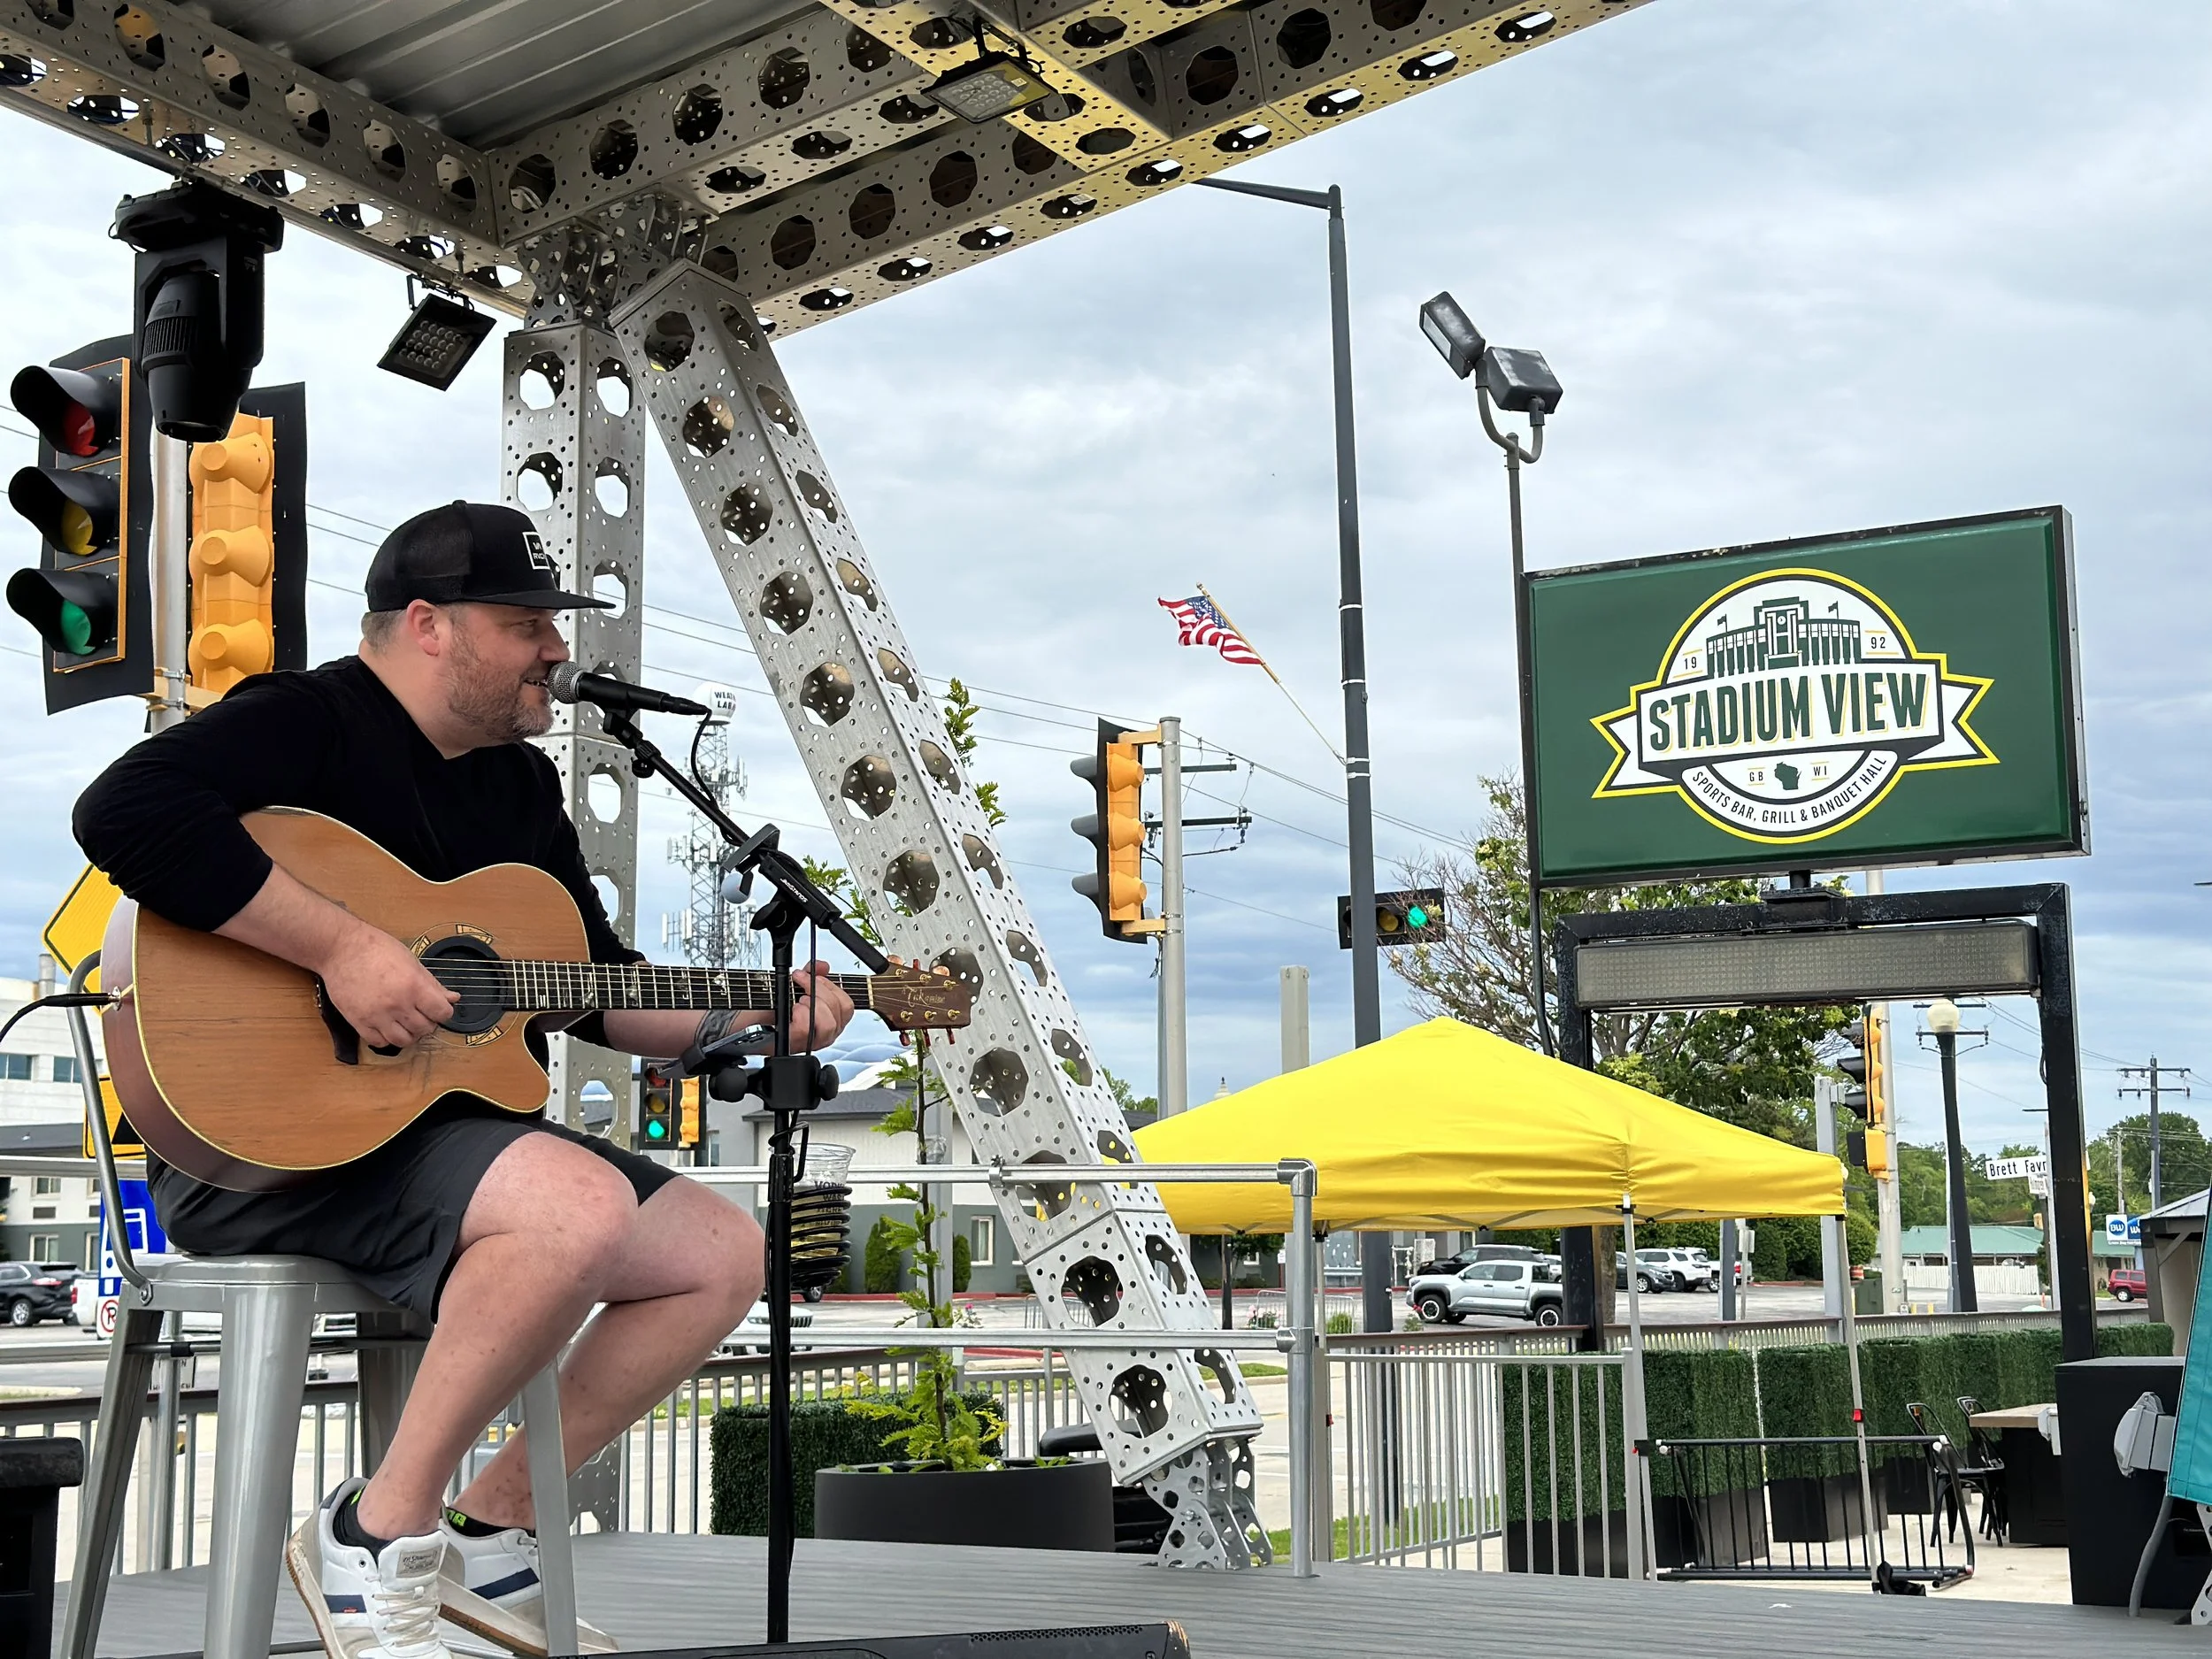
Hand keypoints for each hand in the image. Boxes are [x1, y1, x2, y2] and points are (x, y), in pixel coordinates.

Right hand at [319, 923, 458, 1049]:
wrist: (341, 949)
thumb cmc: (377, 949)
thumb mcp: (412, 962)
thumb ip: (433, 984)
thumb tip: (452, 999)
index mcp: (414, 986)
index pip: (442, 1013)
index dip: (443, 1012)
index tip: (438, 1008)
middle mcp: (397, 1004)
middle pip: (425, 1029)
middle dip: (428, 1022)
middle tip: (421, 1013)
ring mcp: (377, 1016)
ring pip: (404, 1040)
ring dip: (409, 1034)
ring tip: (405, 1022)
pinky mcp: (358, 1022)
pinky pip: (379, 1042)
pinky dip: (386, 1038)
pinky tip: (387, 1026)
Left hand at [788, 960, 853, 1051]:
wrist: (759, 1028)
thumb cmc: (781, 1010)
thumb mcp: (798, 986)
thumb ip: (812, 973)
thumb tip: (822, 966)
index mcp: (833, 1019)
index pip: (847, 1004)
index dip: (832, 986)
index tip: (815, 977)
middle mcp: (828, 1033)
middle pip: (839, 1010)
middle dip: (819, 990)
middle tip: (802, 982)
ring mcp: (814, 1041)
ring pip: (828, 1024)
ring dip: (813, 1005)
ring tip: (800, 1001)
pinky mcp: (798, 1044)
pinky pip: (806, 1029)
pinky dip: (801, 1014)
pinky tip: (794, 1011)